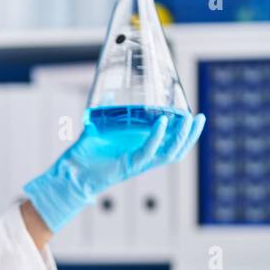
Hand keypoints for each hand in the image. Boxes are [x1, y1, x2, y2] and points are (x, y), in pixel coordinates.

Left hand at [23, 109, 205, 231]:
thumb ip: (103, 114)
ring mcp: (137, 164)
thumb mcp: (96, 129)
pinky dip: (156, 137)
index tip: (193, 115)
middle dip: (191, 136)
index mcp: (139, 150)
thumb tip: (103, 95)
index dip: (184, 133)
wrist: (68, 173)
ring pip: (169, 154)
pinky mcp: (128, 167)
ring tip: (190, 119)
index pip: (169, 144)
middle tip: (201, 117)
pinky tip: (163, 122)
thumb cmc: (82, 155)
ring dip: (181, 137)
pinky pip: (148, 152)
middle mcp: (142, 158)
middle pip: (176, 150)